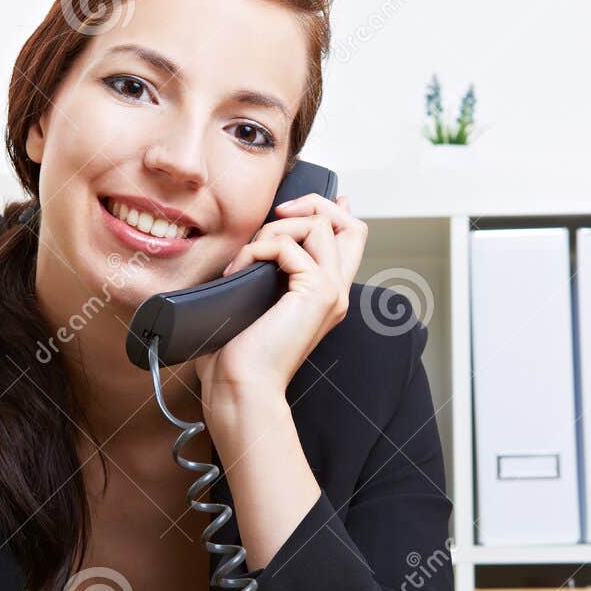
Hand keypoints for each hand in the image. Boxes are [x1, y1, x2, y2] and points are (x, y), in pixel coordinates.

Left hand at [194, 193, 367, 410]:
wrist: (241, 385)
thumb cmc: (239, 352)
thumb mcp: (256, 299)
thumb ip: (268, 269)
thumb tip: (257, 240)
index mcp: (325, 295)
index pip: (350, 239)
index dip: (331, 211)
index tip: (295, 205)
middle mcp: (336, 292)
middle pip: (349, 224)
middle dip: (310, 205)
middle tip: (276, 217)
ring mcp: (331, 292)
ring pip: (319, 226)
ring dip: (274, 231)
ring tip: (247, 258)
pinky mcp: (317, 292)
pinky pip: (288, 245)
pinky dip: (258, 249)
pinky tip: (239, 271)